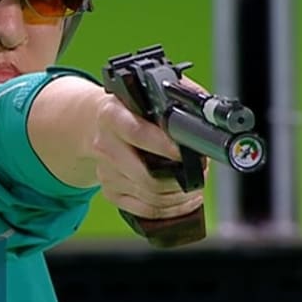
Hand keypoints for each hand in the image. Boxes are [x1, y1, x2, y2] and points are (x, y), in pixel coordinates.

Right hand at [91, 93, 203, 218]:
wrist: (95, 123)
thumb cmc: (131, 109)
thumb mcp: (148, 92)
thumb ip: (177, 97)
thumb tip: (206, 110)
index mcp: (114, 116)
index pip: (138, 134)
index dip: (165, 147)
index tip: (185, 153)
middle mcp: (106, 145)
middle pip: (146, 175)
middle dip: (180, 180)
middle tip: (200, 175)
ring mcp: (106, 171)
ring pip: (149, 195)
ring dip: (179, 196)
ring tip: (196, 188)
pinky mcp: (110, 190)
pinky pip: (144, 210)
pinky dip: (169, 209)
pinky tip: (184, 200)